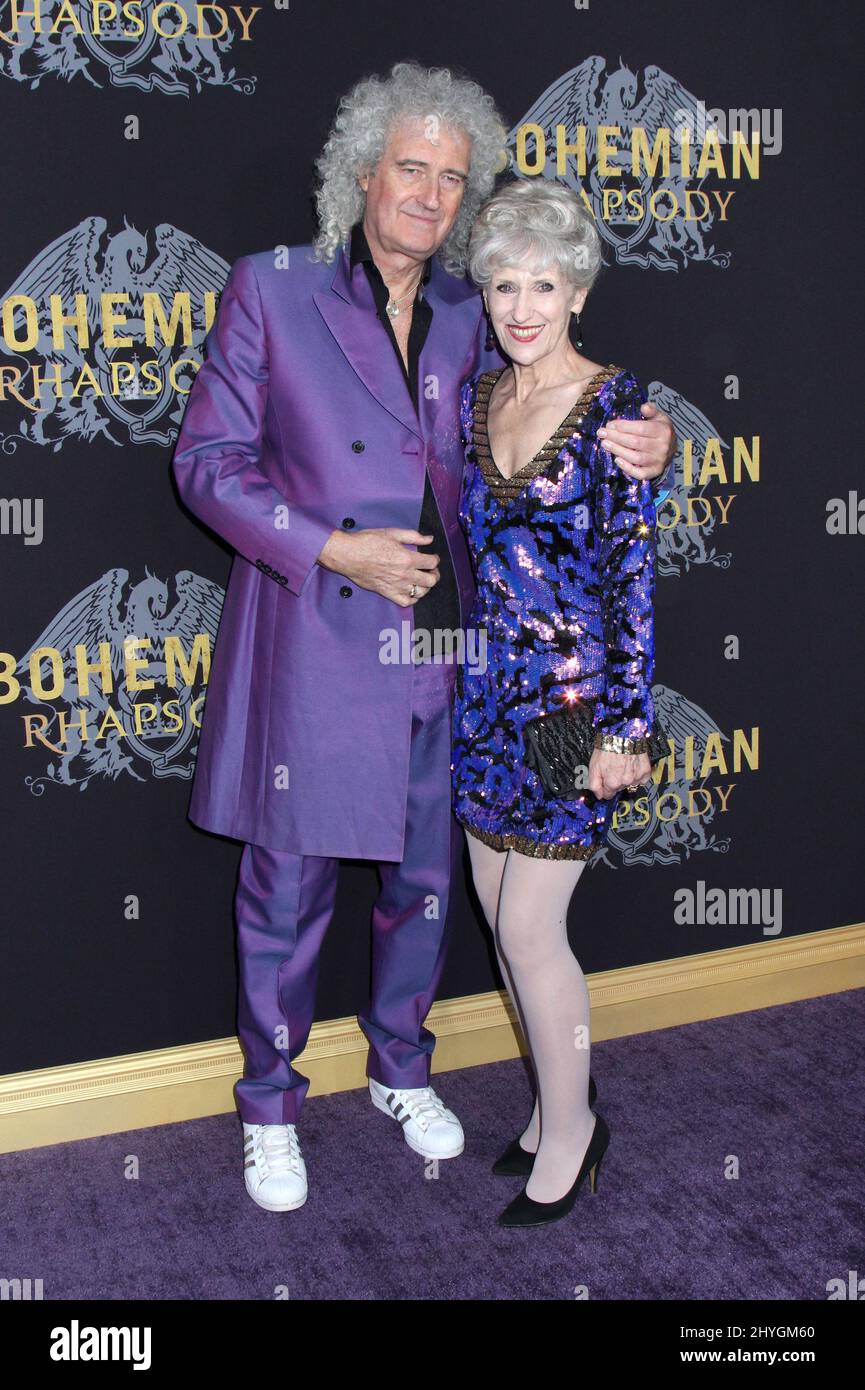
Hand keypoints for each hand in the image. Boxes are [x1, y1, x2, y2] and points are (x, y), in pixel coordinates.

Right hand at [318, 527, 439, 605]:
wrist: (349, 555)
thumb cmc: (367, 542)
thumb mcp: (392, 533)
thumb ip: (413, 536)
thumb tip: (429, 539)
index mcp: (407, 558)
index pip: (432, 563)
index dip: (435, 559)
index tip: (432, 557)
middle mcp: (404, 574)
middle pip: (431, 580)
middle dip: (434, 574)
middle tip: (431, 570)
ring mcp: (396, 586)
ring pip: (421, 593)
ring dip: (425, 587)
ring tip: (422, 580)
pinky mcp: (387, 593)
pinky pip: (406, 602)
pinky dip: (412, 599)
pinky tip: (411, 591)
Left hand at [588, 748, 650, 799]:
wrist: (622, 734)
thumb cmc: (607, 748)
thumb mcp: (593, 766)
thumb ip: (594, 784)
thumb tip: (599, 796)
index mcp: (612, 783)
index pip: (608, 795)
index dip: (605, 787)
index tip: (605, 779)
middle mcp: (625, 782)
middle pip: (619, 788)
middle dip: (615, 780)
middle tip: (614, 767)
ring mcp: (637, 777)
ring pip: (630, 783)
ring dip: (626, 777)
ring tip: (623, 764)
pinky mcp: (645, 771)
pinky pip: (642, 779)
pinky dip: (637, 774)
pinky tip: (633, 765)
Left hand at [596, 402, 675, 482]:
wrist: (673, 448)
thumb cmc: (660, 430)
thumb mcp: (659, 417)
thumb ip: (651, 411)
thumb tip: (643, 407)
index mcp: (663, 431)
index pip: (640, 428)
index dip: (623, 426)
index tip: (610, 425)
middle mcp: (662, 447)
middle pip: (635, 442)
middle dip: (616, 437)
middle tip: (601, 433)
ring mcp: (658, 461)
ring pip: (635, 457)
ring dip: (618, 451)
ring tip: (605, 444)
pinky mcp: (655, 472)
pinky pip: (640, 473)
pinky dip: (628, 468)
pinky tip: (617, 460)